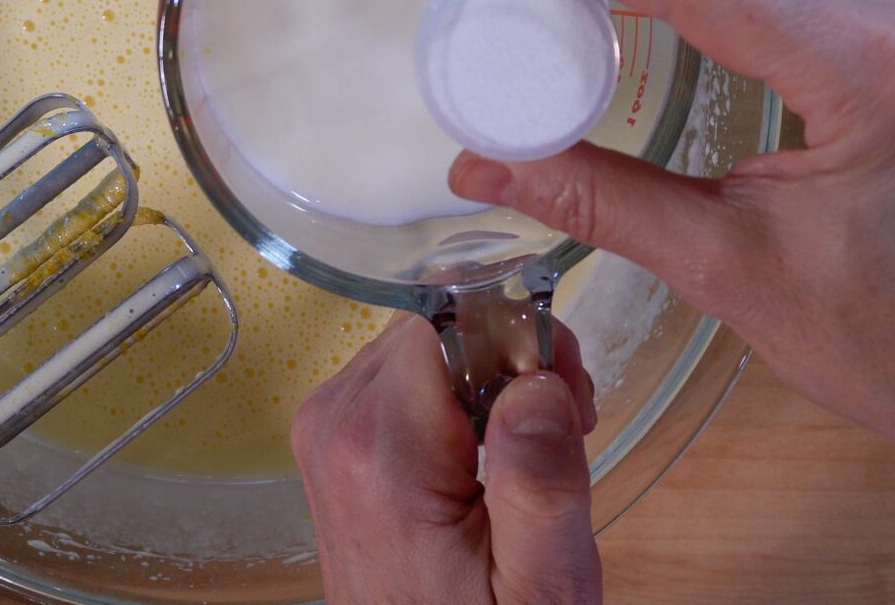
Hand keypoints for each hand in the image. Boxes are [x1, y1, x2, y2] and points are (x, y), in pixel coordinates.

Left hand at [292, 316, 601, 604]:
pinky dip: (455, 400)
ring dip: (487, 381)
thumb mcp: (540, 582)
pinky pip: (405, 376)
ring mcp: (327, 426)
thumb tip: (538, 382)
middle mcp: (336, 422)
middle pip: (438, 326)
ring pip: (426, 345)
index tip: (567, 404)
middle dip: (511, 361)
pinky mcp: (334, 436)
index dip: (522, 340)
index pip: (451, 316)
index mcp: (380, 447)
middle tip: (558, 436)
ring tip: (521, 459)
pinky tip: (483, 459)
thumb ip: (541, 483)